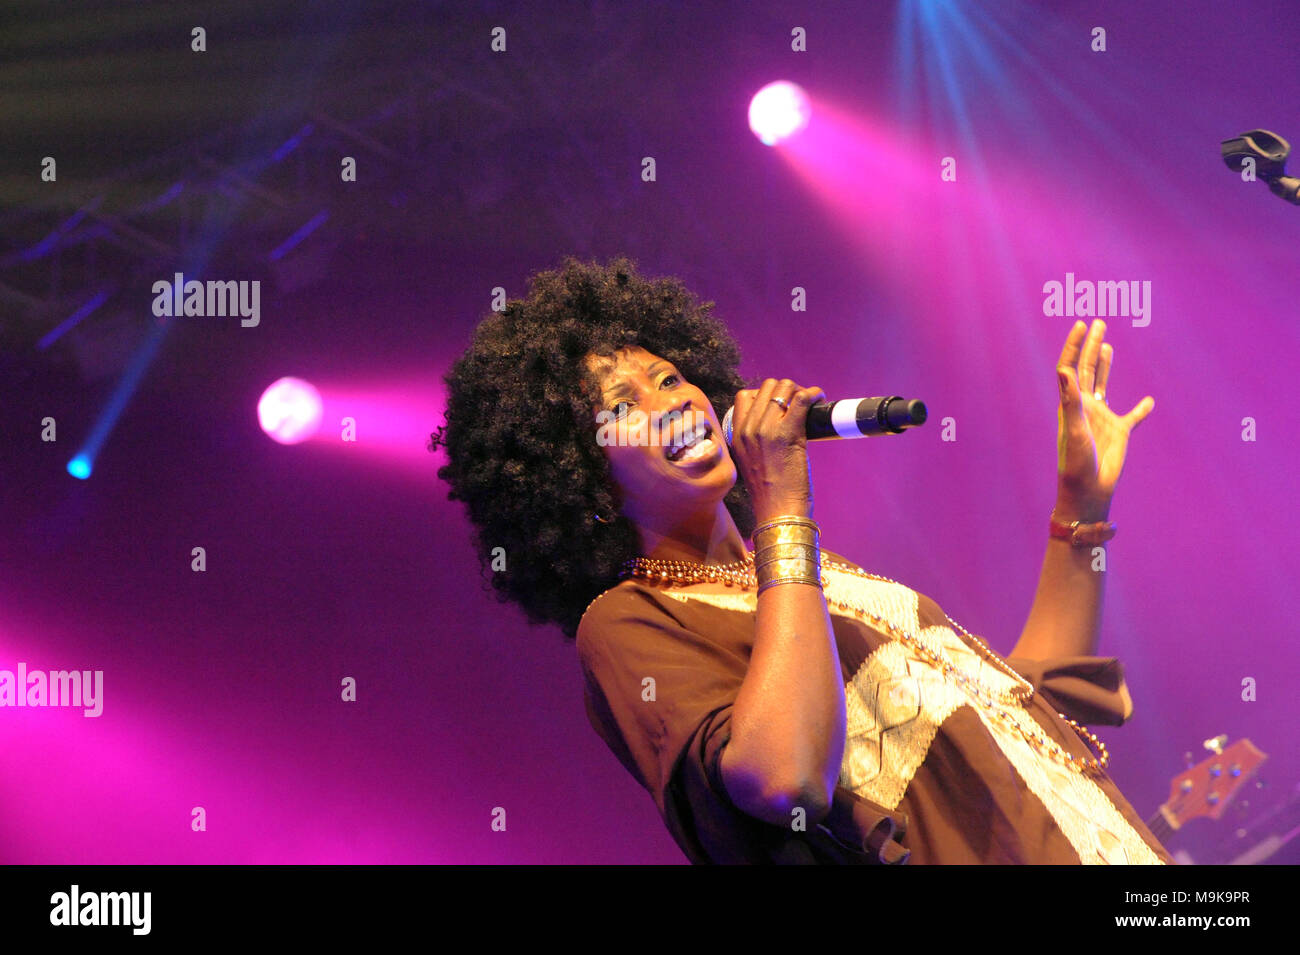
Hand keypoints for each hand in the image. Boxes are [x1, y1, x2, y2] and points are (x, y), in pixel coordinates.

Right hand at [730, 378, 825, 521]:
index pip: (744, 396)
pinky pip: (801, 399)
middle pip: (766, 387)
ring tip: (809, 401)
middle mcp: (748, 430)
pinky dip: (813, 394)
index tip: (780, 403)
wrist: (778, 511)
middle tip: (798, 402)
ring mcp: (766, 430)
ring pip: (783, 387)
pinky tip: (818, 398)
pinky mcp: (788, 434)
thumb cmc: (770, 493)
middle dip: (785, 389)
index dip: (765, 394)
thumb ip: (755, 442)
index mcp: (736, 436)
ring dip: (799, 390)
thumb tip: (777, 424)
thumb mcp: (751, 463)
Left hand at [1054, 319, 1154, 516]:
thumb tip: (1063, 370)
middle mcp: (1086, 407)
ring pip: (1104, 385)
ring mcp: (1102, 418)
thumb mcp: (1074, 429)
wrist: (1088, 490)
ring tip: (1107, 346)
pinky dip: (1142, 409)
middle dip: (1092, 346)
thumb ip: (1071, 399)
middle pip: (1088, 369)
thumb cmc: (1077, 463)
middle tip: (1098, 323)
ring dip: (1106, 366)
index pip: (1071, 367)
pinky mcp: (1119, 432)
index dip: (1075, 345)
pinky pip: (1133, 417)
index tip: (1081, 325)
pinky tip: (1149, 401)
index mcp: (1072, 403)